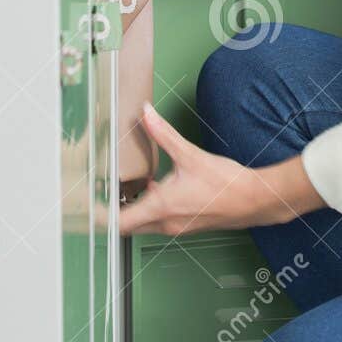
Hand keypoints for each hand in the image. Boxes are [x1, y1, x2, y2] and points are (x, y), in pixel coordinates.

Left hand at [117, 102, 318, 235]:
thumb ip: (164, 134)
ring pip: (143, 222)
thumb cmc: (228, 185)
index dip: (98, 215)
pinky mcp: (185, 224)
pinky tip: (159, 188)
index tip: (86, 206)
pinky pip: (158, 220)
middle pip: (127, 223)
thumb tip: (146, 115)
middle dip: (114, 208)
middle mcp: (165, 222)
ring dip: (134, 206)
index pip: (118, 221)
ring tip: (128, 187)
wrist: (255, 200)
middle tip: (102, 192)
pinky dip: (151, 206)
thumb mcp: (191, 155)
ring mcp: (175, 226)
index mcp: (161, 207)